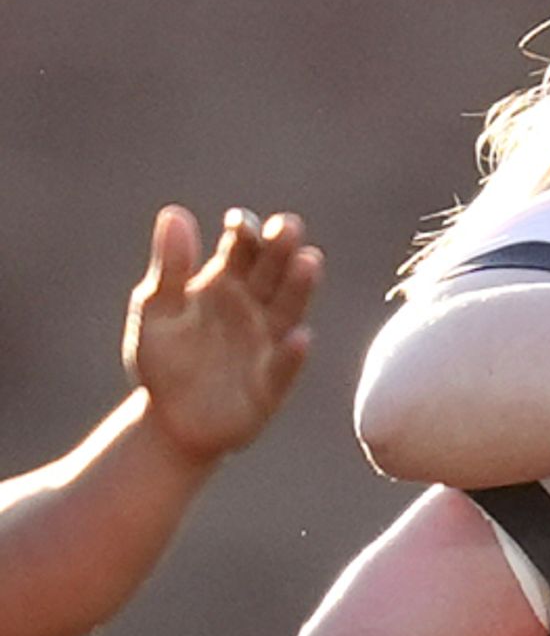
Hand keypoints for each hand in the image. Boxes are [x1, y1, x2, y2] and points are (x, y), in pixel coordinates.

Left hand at [124, 205, 320, 462]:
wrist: (170, 422)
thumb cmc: (165, 360)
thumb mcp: (156, 310)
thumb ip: (170, 266)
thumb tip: (174, 213)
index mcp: (227, 283)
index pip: (244, 249)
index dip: (245, 233)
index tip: (238, 222)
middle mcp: (256, 308)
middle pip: (274, 273)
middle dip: (281, 249)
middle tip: (288, 226)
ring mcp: (268, 344)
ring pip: (289, 310)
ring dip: (300, 287)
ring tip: (308, 261)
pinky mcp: (271, 384)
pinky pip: (284, 367)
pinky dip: (293, 354)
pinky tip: (299, 337)